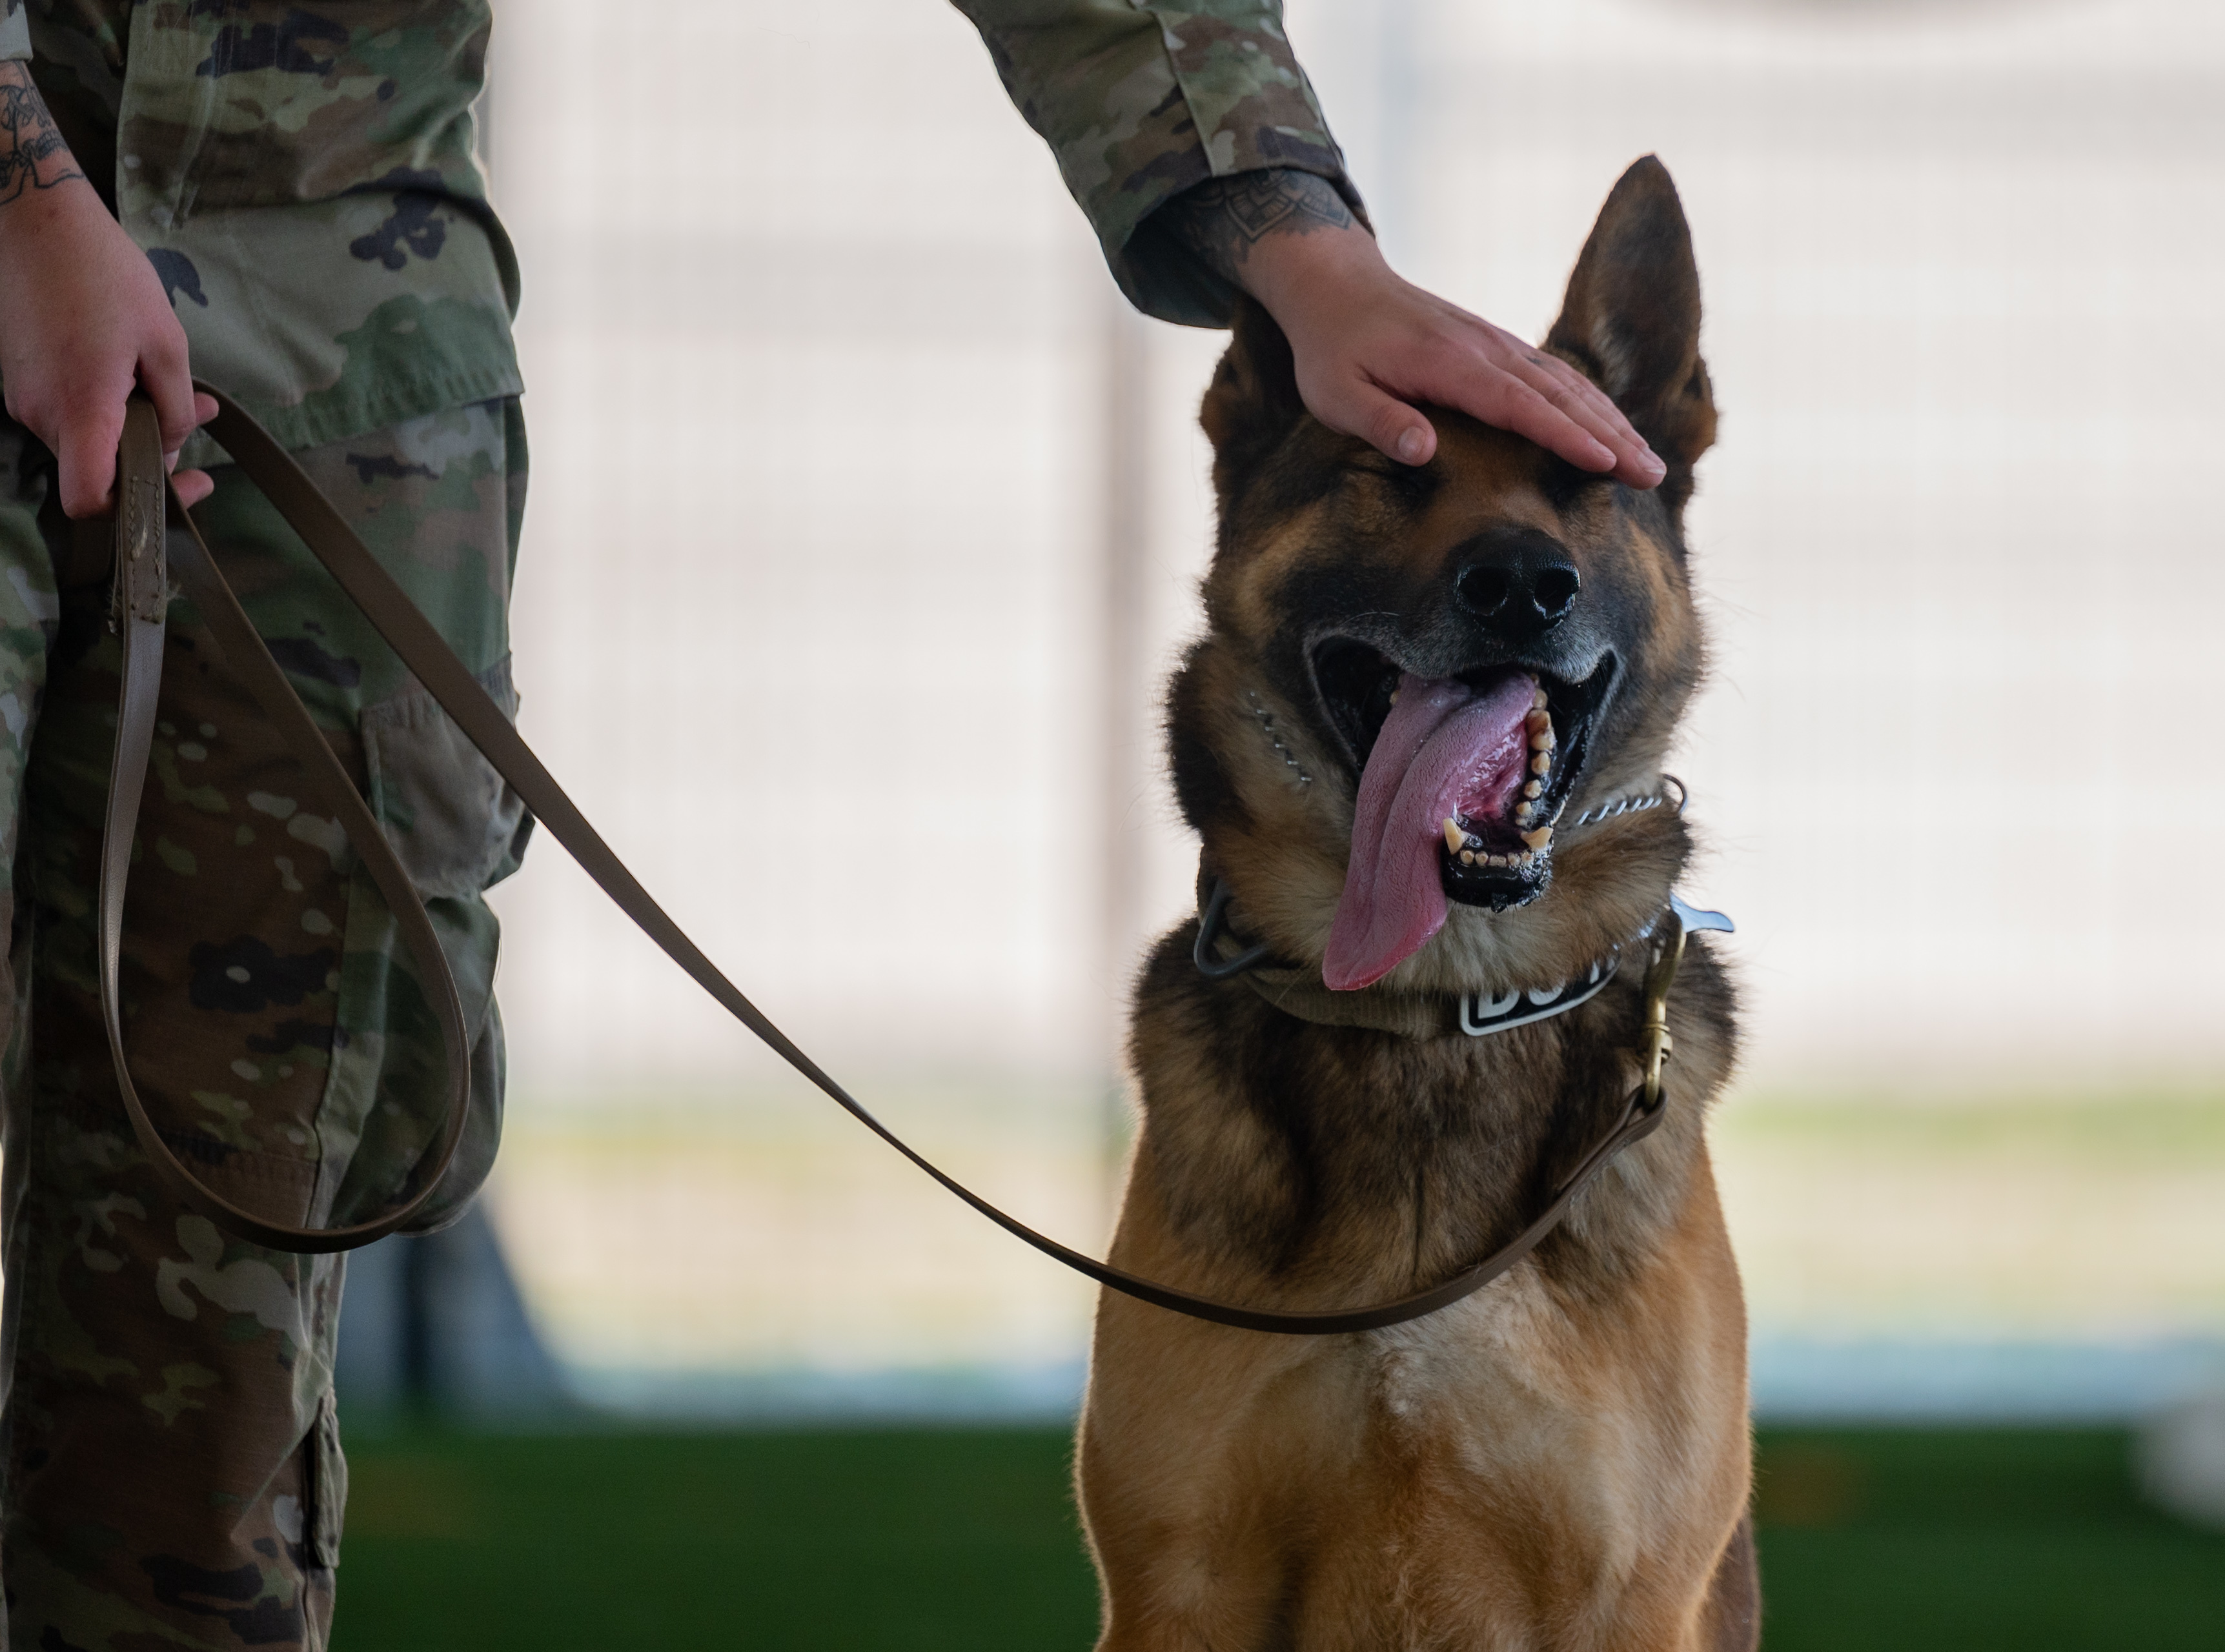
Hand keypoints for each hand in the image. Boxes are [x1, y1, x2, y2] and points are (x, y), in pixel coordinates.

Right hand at [0, 61, 213, 515]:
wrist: (35, 221)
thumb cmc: (103, 274)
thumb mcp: (165, 343)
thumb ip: (175, 407)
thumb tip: (175, 446)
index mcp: (78, 409)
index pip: (89, 499)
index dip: (132, 511)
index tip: (175, 488)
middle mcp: (39, 413)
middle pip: (97, 471)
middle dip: (151, 456)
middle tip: (196, 424)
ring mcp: (22, 398)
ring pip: (85, 439)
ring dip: (133, 425)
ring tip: (171, 387)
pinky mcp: (19, 380)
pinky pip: (67, 412)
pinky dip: (105, 404)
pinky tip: (133, 370)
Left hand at [1157, 171, 1663, 485]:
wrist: (1335, 283)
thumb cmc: (1331, 347)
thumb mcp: (1335, 392)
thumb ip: (1379, 421)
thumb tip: (1424, 452)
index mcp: (1448, 363)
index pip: (1519, 404)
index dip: (1565, 435)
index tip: (1606, 462)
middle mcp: (1484, 349)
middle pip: (1560, 395)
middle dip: (1611, 436)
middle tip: (1652, 475)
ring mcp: (1495, 344)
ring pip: (1567, 383)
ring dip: (1612, 421)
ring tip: (1647, 460)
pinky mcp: (1496, 346)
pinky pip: (1554, 374)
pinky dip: (1590, 401)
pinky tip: (1612, 427)